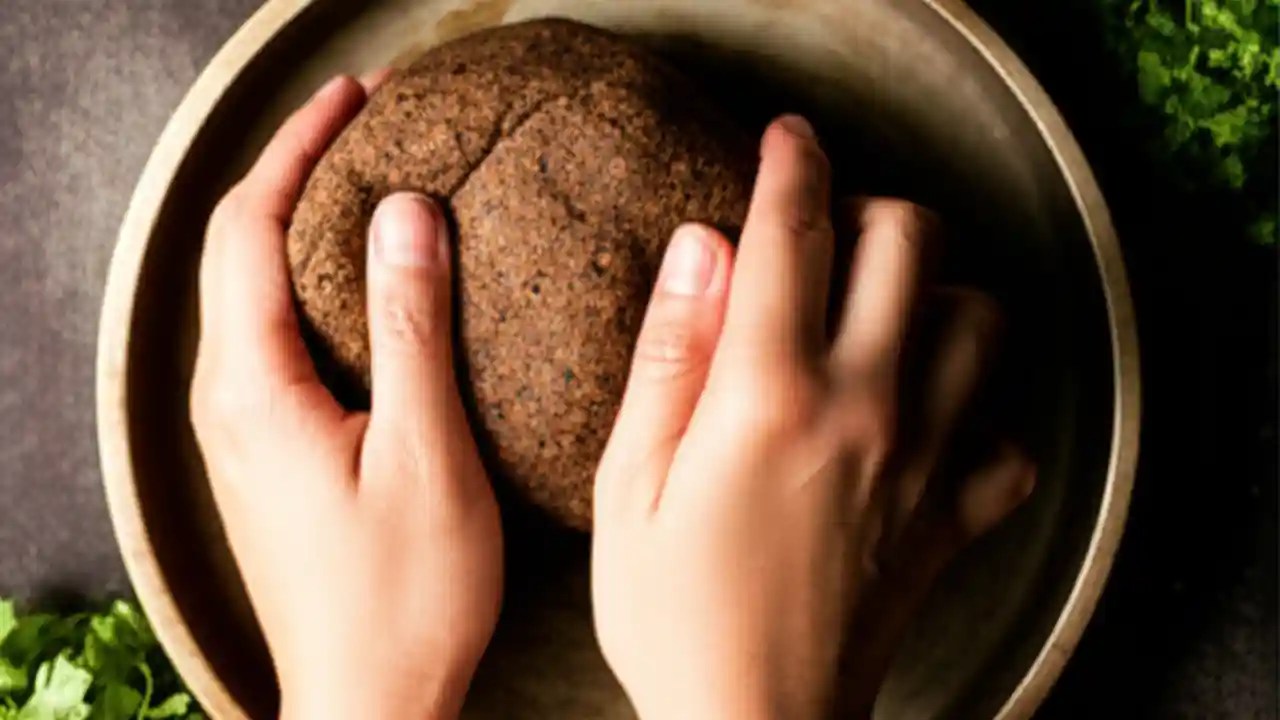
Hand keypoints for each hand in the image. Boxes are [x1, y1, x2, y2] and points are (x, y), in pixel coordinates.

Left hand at [190, 75, 501, 719]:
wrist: (371, 700)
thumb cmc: (406, 595)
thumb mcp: (425, 450)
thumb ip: (411, 326)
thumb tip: (405, 215)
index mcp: (253, 391)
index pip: (251, 230)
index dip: (299, 151)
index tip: (354, 100)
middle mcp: (227, 403)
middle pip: (238, 251)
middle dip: (294, 172)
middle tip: (363, 121)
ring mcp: (242, 431)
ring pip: (251, 293)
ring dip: (299, 224)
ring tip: (363, 180)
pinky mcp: (268, 453)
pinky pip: (272, 338)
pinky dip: (308, 284)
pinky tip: (360, 282)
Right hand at [591, 115, 1033, 719]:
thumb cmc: (671, 615)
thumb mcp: (629, 482)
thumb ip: (670, 354)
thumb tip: (701, 247)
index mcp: (771, 394)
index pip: (793, 232)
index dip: (790, 164)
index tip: (785, 139)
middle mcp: (865, 408)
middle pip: (911, 244)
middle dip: (871, 210)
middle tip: (827, 236)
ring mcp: (922, 462)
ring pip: (981, 321)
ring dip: (936, 294)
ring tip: (882, 316)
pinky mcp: (951, 518)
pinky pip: (1008, 443)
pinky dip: (981, 417)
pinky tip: (929, 425)